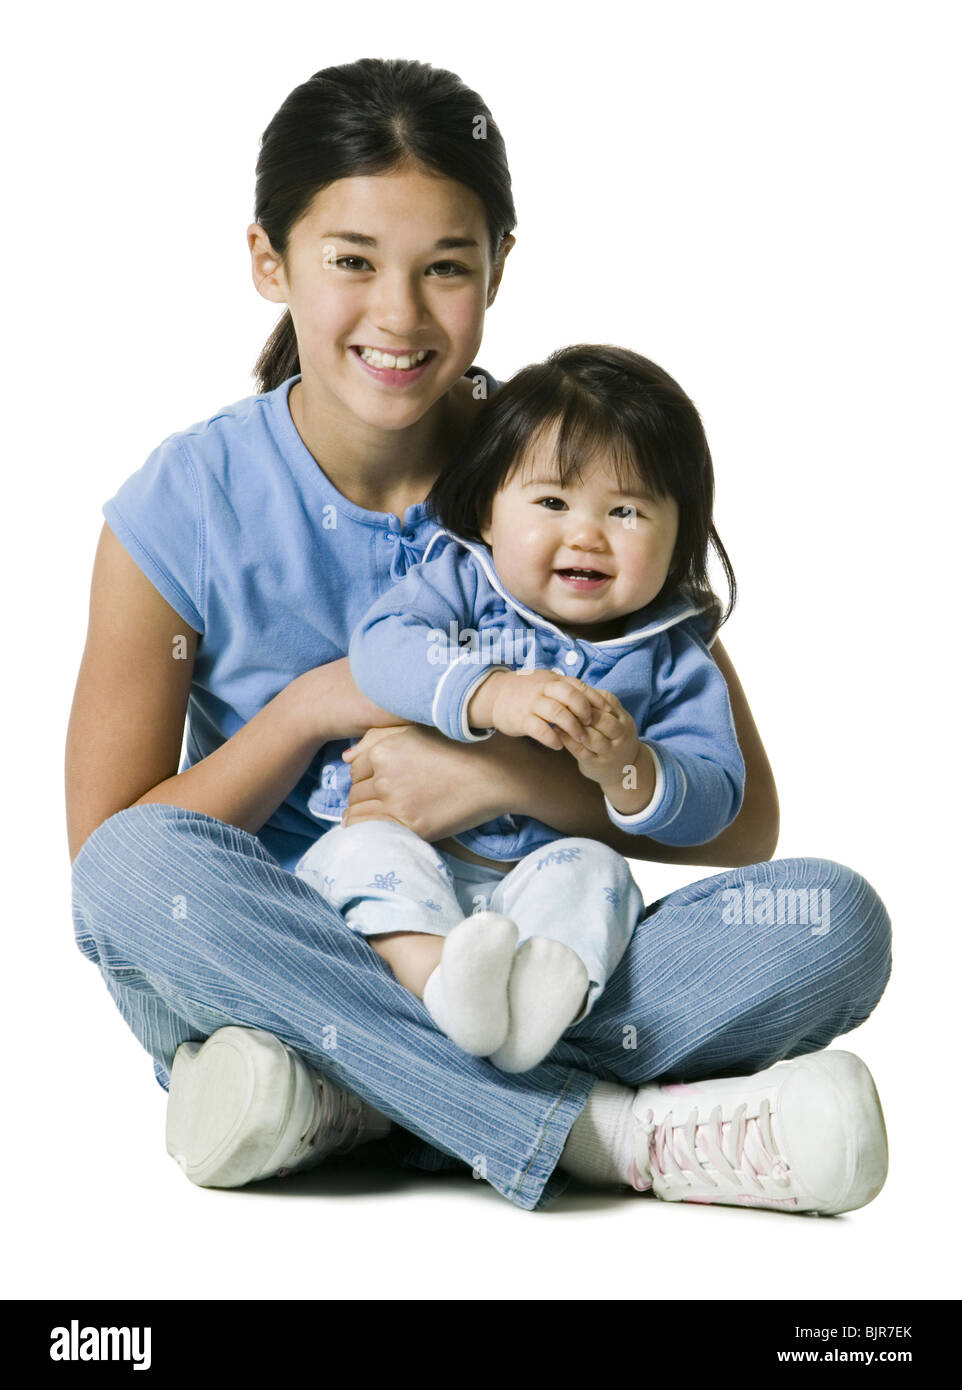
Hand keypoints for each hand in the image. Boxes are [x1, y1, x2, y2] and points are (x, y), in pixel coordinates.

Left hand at [341, 724, 521, 838]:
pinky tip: (378, 828)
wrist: (501, 772)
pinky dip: (369, 830)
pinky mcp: (413, 826)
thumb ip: (378, 739)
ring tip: (379, 813)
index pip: (355, 767)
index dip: (366, 773)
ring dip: (364, 812)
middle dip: (364, 793)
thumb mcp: (418, 729)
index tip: (379, 777)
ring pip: (359, 812)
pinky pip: (373, 831)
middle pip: (355, 791)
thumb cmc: (463, 745)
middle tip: (382, 796)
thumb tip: (346, 757)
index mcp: (385, 750)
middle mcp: (386, 777)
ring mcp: (398, 804)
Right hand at [469, 670, 609, 749]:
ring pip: (557, 712)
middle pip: (570, 696)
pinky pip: (540, 729)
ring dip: (572, 727)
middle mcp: (543, 689)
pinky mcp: (521, 719)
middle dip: (584, 712)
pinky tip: (559, 745)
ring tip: (580, 739)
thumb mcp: (546, 683)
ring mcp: (531, 703)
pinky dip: (552, 739)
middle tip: (591, 725)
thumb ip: (566, 689)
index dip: (596, 699)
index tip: (608, 711)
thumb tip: (593, 699)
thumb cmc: (526, 691)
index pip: (579, 686)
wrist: (495, 695)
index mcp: (553, 680)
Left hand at [554, 686, 643, 790]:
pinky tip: (556, 731)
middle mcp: (621, 736)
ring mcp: (609, 752)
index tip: (570, 691)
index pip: (608, 704)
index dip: (589, 698)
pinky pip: (580, 751)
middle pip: (603, 721)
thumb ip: (601, 704)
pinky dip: (567, 740)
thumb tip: (577, 688)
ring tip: (556, 716)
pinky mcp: (596, 764)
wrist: (626, 769)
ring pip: (591, 737)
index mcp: (625, 720)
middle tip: (562, 702)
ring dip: (573, 726)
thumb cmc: (614, 736)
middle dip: (582, 712)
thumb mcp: (616, 718)